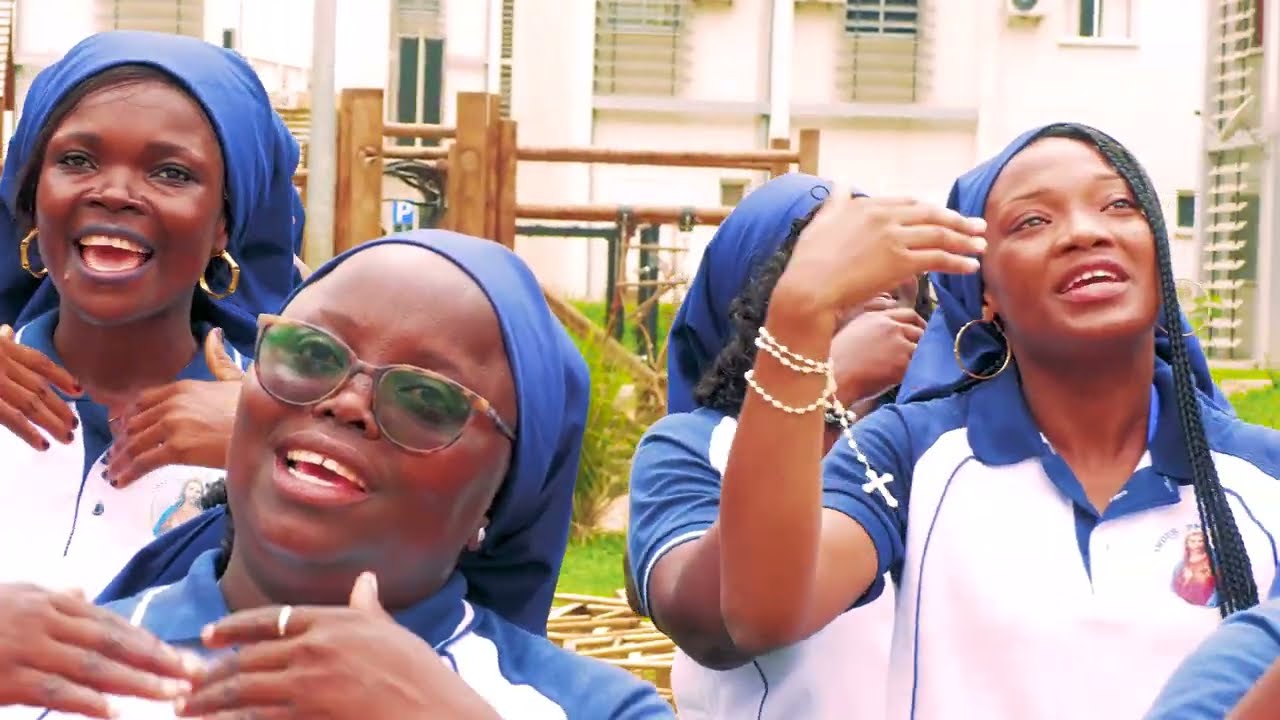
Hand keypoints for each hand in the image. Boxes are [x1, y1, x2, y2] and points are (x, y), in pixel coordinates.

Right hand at [0, 324, 81, 449]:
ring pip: (31, 403)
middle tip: (74, 426)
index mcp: (1, 348)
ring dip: (52, 423)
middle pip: (39, 388)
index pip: (39, 362)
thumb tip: (7, 331)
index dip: (61, 376)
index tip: (79, 390)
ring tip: (65, 438)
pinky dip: (28, 432)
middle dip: (60, 407)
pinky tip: (40, 444)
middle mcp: (1, 363)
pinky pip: (10, 416)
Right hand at [0, 584, 197, 717]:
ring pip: (93, 666)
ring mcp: (28, 649)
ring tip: (173, 694)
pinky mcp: (8, 679)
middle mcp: (47, 622)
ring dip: (138, 682)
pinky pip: (53, 691)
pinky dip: (87, 702)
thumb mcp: (16, 598)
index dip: (151, 643)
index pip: (113, 625)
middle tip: (196, 674)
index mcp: (53, 604)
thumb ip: (51, 604)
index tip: (184, 657)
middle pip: (114, 642)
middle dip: (159, 660)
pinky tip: (115, 713)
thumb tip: (81, 594)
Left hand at [105, 329, 244, 487]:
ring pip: (135, 443)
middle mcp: (172, 404)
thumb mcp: (235, 379)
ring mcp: (173, 426)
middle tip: (116, 455)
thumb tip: (214, 335)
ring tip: (113, 471)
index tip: (122, 429)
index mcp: (182, 387)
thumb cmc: (255, 407)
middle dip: (122, 440)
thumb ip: (219, 361)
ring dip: (120, 459)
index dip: (128, 416)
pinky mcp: (177, 449)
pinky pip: (144, 461)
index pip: (143, 401)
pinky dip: (128, 472)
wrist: (267, 428)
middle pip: (135, 423)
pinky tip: (120, 481)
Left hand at [178, 573, 499, 718]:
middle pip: (248, 658)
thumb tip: (365, 581)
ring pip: (243, 691)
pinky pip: (255, 719)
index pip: (270, 618)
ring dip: (210, 702)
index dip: (233, 628)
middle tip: (187, 688)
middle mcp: (315, 647)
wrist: (435, 714)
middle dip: (211, 675)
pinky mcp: (306, 716)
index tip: (208, 637)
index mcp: (335, 620)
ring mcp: (308, 684)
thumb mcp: (394, 634)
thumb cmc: (422, 677)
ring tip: (187, 710)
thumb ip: (369, 609)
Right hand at [777, 190, 984, 321]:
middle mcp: (884, 217)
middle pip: (931, 215)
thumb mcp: (821, 222)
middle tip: (977, 226)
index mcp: (867, 206)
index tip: (946, 216)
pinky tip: (971, 266)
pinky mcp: (900, 262)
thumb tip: (841, 184)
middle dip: (958, 221)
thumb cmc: (809, 262)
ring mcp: (894, 238)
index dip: (932, 210)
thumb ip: (836, 202)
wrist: (808, 288)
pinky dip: (958, 261)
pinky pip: (938, 259)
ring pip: (939, 235)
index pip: (909, 203)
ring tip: (981, 245)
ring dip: (964, 239)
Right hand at [831, 305, 926, 403]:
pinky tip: (914, 378)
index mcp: (877, 317)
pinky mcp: (902, 364)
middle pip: (920, 331)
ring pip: (923, 349)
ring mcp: (898, 345)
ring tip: (919, 368)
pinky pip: (919, 366)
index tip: (922, 333)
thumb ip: (873, 327)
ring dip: (922, 359)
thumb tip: (891, 335)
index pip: (909, 314)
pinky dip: (919, 372)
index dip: (919, 324)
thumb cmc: (835, 360)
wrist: (832, 378)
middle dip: (924, 342)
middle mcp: (890, 327)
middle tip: (926, 354)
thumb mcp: (852, 331)